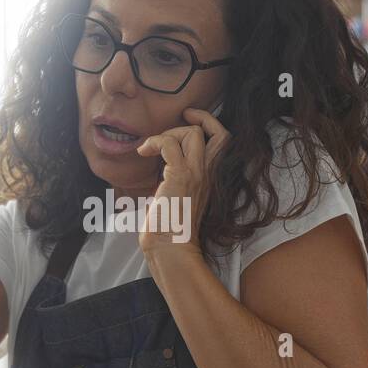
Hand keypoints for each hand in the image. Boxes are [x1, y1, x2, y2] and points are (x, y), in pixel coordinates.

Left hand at [134, 106, 229, 258]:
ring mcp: (196, 174)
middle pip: (218, 132)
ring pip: (193, 133)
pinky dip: (154, 141)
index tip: (190, 119)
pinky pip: (169, 143)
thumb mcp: (176, 200)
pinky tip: (143, 152)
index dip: (210, 123)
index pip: (224, 141)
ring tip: (153, 147)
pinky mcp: (179, 176)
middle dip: (197, 119)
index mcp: (209, 178)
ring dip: (170, 132)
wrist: (170, 248)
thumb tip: (156, 178)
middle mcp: (208, 174)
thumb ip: (175, 184)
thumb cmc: (169, 231)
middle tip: (177, 121)